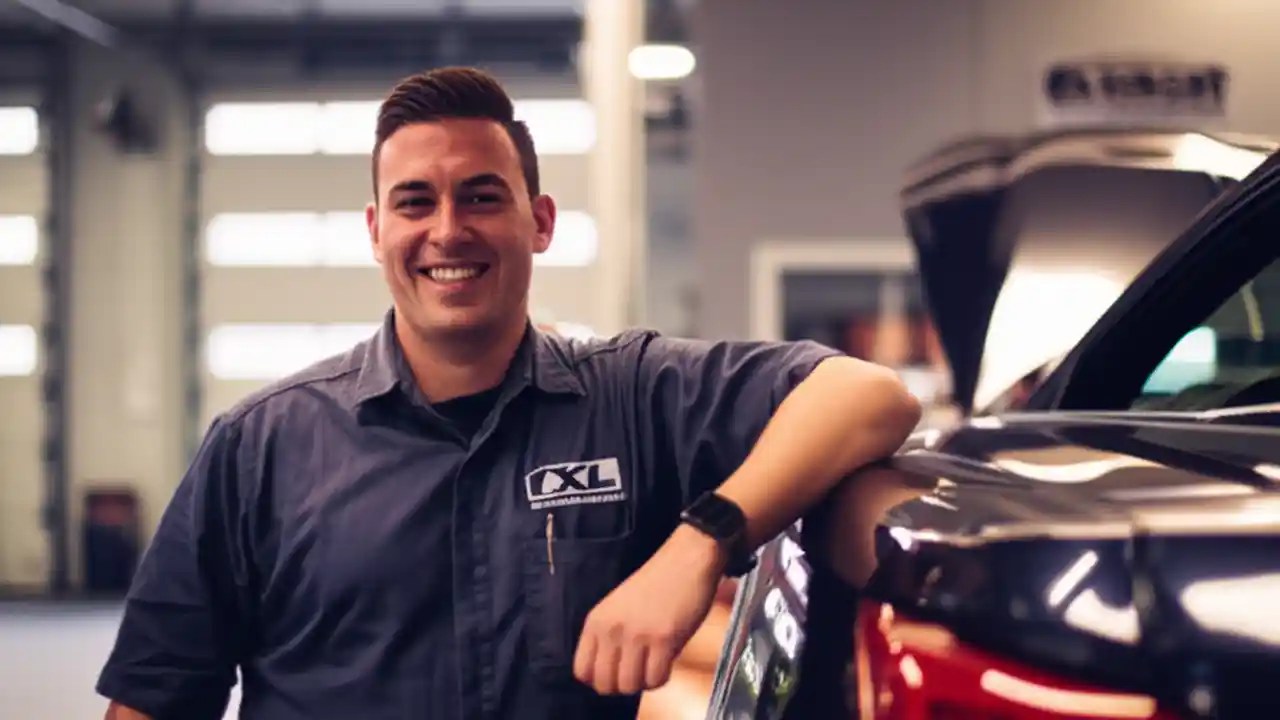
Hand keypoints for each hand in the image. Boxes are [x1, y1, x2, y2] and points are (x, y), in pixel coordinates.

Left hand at [573, 524, 726, 694]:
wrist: (687, 559)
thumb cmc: (657, 583)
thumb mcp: (619, 606)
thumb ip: (609, 636)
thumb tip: (612, 673)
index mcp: (596, 620)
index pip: (582, 670)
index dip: (600, 679)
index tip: (617, 671)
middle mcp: (611, 629)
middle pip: (604, 684)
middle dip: (622, 685)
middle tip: (638, 671)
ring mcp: (637, 634)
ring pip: (629, 686)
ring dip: (643, 682)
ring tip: (653, 665)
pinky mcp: (663, 639)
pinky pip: (656, 679)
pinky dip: (662, 677)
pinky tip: (667, 662)